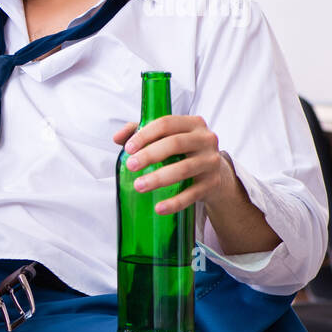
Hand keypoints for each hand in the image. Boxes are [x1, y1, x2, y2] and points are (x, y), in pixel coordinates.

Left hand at [112, 115, 230, 215]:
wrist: (214, 172)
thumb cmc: (183, 151)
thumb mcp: (165, 137)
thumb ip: (140, 132)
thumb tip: (117, 138)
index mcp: (192, 123)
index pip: (166, 123)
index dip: (145, 135)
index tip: (128, 149)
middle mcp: (205, 139)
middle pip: (175, 144)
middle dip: (150, 155)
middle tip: (131, 166)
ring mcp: (211, 161)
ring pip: (184, 169)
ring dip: (159, 178)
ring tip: (139, 186)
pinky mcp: (213, 183)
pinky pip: (192, 194)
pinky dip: (175, 202)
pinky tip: (159, 208)